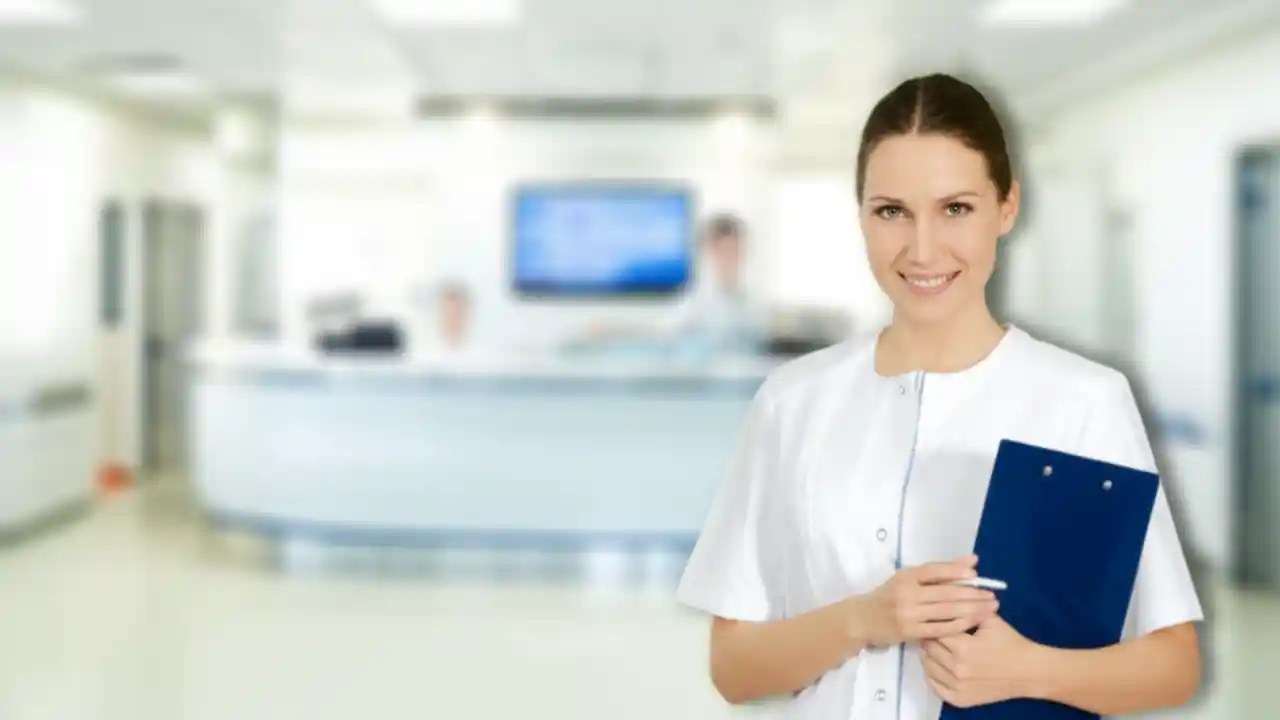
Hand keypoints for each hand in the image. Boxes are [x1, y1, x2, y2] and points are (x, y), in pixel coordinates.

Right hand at [859, 554, 999, 647]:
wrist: (863, 619)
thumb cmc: (890, 595)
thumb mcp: (909, 578)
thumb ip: (940, 571)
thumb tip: (973, 560)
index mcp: (906, 576)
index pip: (933, 570)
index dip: (955, 570)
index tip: (975, 573)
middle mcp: (907, 593)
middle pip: (945, 593)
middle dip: (972, 594)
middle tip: (993, 596)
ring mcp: (908, 614)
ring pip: (946, 611)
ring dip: (971, 610)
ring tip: (990, 609)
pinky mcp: (910, 632)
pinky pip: (940, 628)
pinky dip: (959, 625)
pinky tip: (973, 623)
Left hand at [921, 613, 1045, 707]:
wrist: (1029, 671)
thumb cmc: (1010, 642)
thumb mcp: (990, 619)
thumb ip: (967, 608)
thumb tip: (946, 597)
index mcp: (963, 647)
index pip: (935, 630)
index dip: (937, 623)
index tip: (937, 620)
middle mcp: (957, 668)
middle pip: (928, 648)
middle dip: (932, 638)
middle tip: (937, 634)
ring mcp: (957, 686)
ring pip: (928, 666)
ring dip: (931, 656)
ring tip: (939, 649)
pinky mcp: (960, 699)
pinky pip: (935, 686)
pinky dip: (934, 676)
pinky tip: (940, 666)